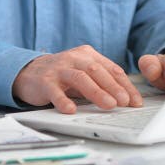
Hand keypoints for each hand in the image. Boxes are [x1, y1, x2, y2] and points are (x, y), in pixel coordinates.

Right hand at [12, 45, 142, 113]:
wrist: (29, 72)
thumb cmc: (62, 75)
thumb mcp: (84, 73)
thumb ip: (101, 82)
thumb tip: (126, 99)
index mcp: (88, 54)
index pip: (111, 69)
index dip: (125, 85)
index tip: (135, 101)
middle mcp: (74, 58)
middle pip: (97, 71)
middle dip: (113, 87)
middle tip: (125, 102)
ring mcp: (59, 69)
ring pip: (80, 78)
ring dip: (96, 92)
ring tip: (109, 105)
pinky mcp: (44, 81)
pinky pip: (55, 91)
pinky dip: (63, 100)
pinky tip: (70, 110)